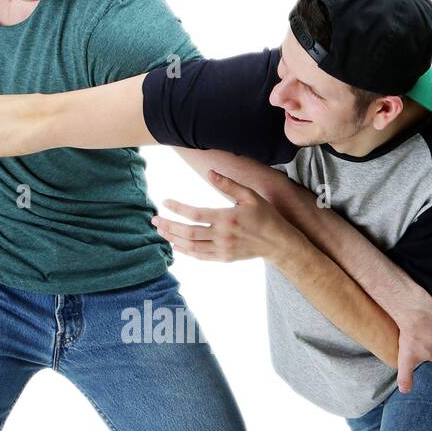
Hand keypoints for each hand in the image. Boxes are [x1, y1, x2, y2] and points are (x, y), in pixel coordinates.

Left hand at [151, 169, 293, 261]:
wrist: (277, 242)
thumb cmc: (264, 216)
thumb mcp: (249, 196)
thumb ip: (228, 184)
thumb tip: (210, 172)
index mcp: (227, 218)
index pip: (195, 214)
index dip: (177, 209)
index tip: (164, 202)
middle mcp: (222, 236)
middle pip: (188, 232)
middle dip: (168, 225)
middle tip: (154, 220)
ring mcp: (222, 249)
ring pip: (191, 246)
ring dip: (173, 238)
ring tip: (161, 230)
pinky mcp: (224, 258)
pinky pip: (200, 256)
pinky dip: (186, 251)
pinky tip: (176, 244)